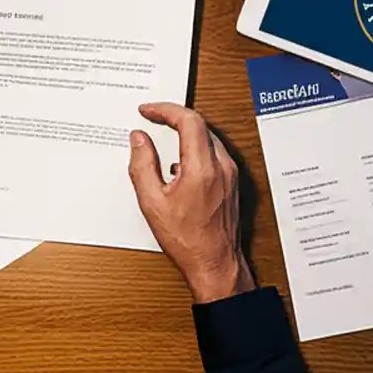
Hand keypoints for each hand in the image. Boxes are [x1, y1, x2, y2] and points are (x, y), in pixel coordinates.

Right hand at [128, 103, 254, 303]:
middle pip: (200, 124)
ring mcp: (231, 173)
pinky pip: (214, 152)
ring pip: (208, 137)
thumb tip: (139, 140)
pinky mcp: (233, 181)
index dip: (165, 109)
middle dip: (174, 117)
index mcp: (202, 169)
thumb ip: (142, 166)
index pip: (188, 120)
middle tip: (153, 118)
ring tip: (164, 135)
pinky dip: (196, 146)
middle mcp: (222, 167)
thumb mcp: (152, 203)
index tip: (148, 110)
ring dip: (186, 131)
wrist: (215, 263)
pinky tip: (180, 160)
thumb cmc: (187, 240)